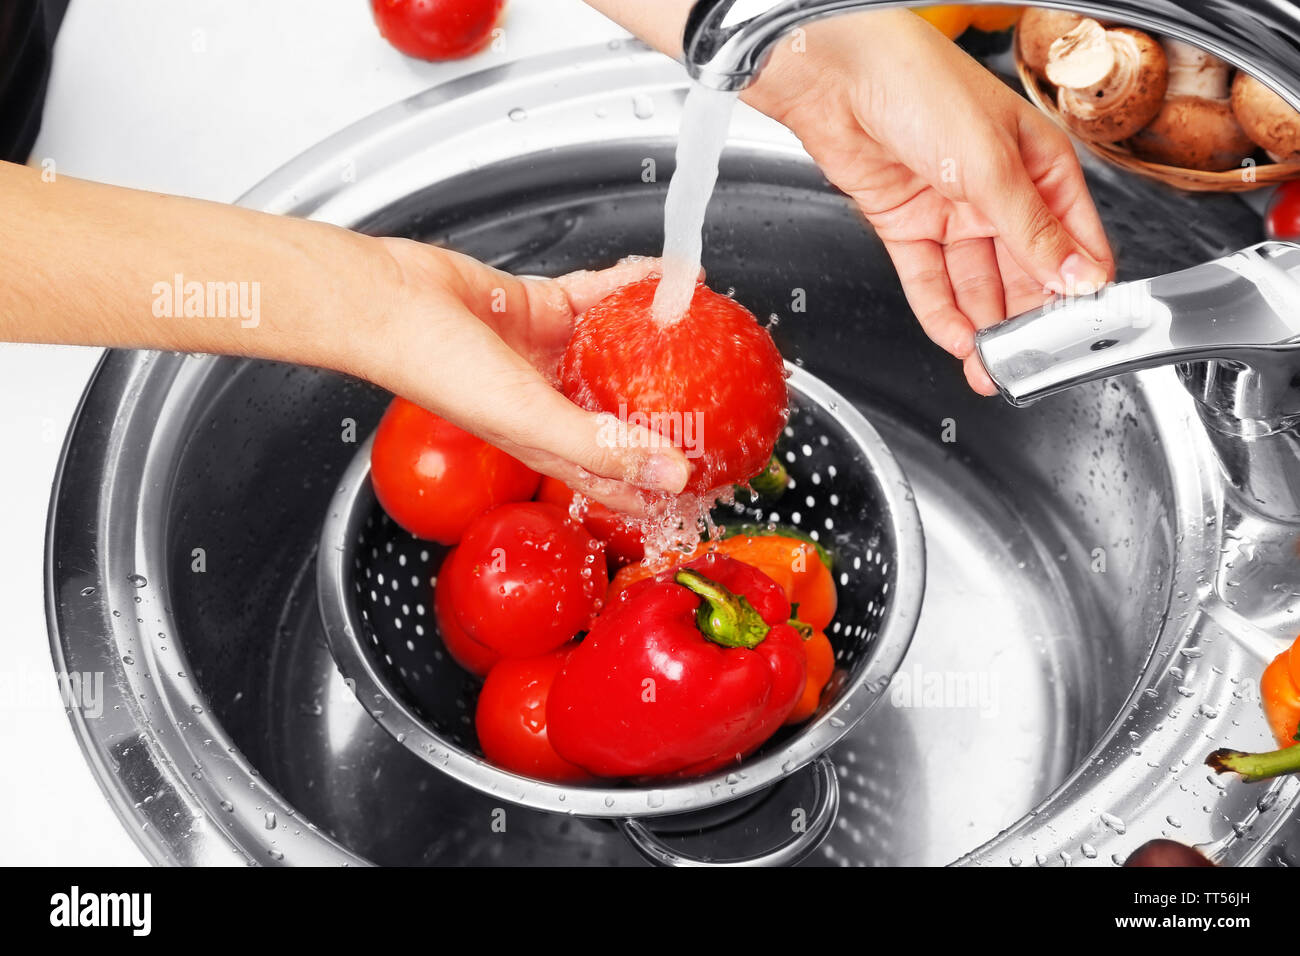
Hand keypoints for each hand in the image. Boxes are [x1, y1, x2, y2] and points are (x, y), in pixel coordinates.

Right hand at [361, 240, 691, 512]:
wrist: (388, 302)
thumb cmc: (437, 369)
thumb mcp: (531, 420)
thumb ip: (603, 447)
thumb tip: (672, 475)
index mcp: (544, 446)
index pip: (613, 481)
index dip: (656, 488)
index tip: (705, 483)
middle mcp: (549, 404)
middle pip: (623, 415)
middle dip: (668, 412)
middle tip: (719, 399)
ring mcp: (545, 355)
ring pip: (615, 353)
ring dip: (655, 342)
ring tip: (702, 330)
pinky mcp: (539, 308)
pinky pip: (596, 298)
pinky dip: (627, 288)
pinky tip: (660, 278)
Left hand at [744, 10, 1114, 393]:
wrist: (838, 75)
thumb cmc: (920, 84)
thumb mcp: (990, 164)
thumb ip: (1030, 228)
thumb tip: (1078, 275)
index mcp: (1039, 164)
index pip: (1072, 240)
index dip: (1078, 288)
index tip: (1079, 332)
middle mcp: (998, 189)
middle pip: (1022, 270)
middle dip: (1025, 319)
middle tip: (1027, 362)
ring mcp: (950, 209)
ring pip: (976, 282)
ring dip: (983, 325)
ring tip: (991, 366)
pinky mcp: (906, 224)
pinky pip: (929, 279)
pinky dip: (942, 311)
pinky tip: (957, 339)